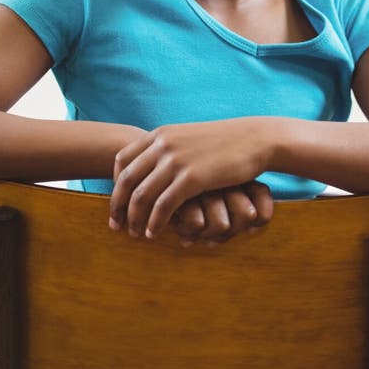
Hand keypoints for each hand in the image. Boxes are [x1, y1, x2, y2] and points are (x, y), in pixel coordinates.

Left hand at [108, 118, 270, 237]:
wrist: (254, 139)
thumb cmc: (223, 142)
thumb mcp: (189, 137)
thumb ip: (168, 147)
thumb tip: (151, 164)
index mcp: (160, 134)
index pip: (122, 161)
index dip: (115, 185)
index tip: (118, 203)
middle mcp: (163, 145)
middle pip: (126, 180)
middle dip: (118, 206)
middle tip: (116, 226)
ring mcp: (177, 161)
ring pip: (142, 195)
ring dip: (135, 219)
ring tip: (136, 234)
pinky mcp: (193, 178)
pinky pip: (164, 205)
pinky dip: (155, 222)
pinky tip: (154, 233)